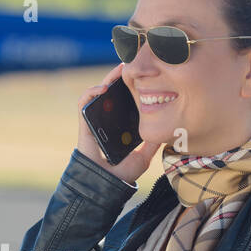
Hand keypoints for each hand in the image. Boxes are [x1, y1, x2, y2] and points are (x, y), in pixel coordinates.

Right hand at [76, 62, 162, 185]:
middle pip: (113, 93)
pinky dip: (91, 92)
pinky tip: (103, 87)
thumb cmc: (121, 175)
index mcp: (119, 127)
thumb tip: (167, 131)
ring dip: (108, 79)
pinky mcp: (84, 123)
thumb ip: (152, 144)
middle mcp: (106, 122)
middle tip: (133, 64)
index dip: (132, 88)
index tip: (144, 76)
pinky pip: (84, 103)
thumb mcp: (143, 156)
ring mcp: (94, 121)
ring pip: (98, 93)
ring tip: (120, 69)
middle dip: (121, 77)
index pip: (124, 102)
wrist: (105, 185)